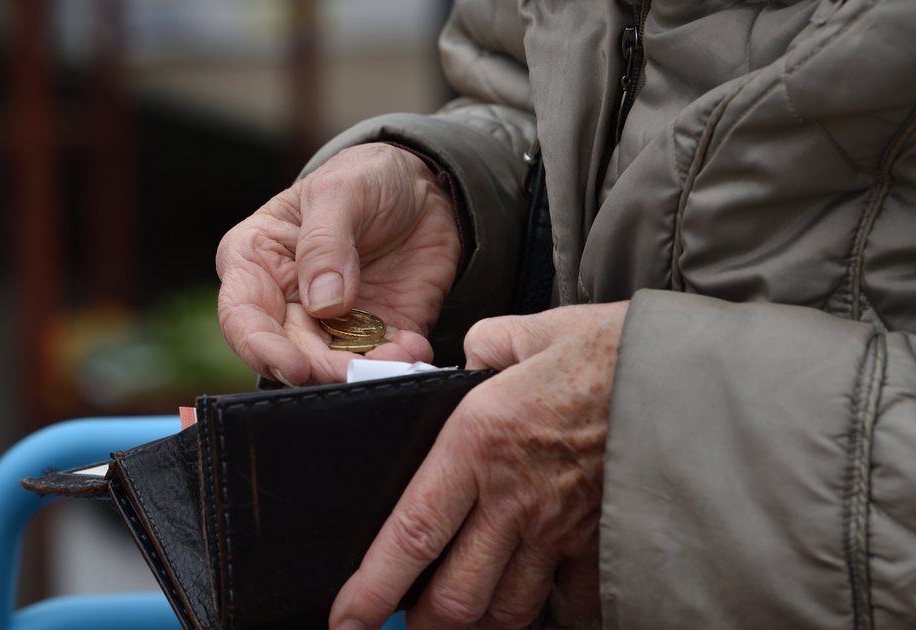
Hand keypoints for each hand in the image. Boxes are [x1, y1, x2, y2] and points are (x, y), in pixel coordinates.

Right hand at [215, 143, 459, 384]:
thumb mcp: (340, 191)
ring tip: (398, 357)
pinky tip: (414, 348)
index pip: (242, 315)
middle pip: (289, 351)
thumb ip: (324, 242)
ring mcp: (331, 323)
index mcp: (257, 260)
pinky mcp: (374, 334)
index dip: (261, 347)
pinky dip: (396, 363)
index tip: (294, 366)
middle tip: (354, 371)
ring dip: (362, 371)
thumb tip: (323, 303)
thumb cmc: (364, 178)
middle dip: (321, 368)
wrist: (423, 188)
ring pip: (333, 364)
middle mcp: (286, 300)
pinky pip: (380, 360)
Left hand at [329, 302, 628, 629]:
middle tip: (407, 624)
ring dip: (481, 622)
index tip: (345, 621)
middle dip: (424, 625)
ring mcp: (562, 530)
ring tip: (464, 617)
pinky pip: (576, 603)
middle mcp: (513, 499)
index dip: (371, 590)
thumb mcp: (529, 332)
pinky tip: (542, 601)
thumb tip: (469, 360)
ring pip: (508, 610)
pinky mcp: (605, 541)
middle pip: (456, 598)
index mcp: (478, 444)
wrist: (696, 374)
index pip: (410, 535)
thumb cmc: (612, 348)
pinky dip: (557, 612)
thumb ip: (484, 349)